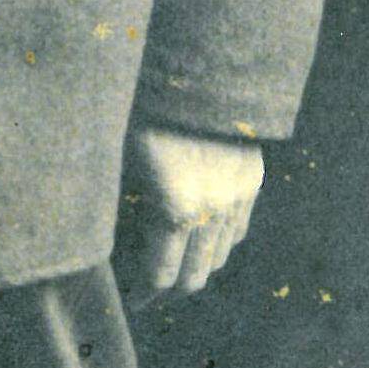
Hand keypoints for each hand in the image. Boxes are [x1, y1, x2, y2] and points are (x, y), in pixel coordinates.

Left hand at [124, 127, 263, 296]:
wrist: (198, 67)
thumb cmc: (143, 112)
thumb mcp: (122, 162)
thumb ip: (126, 208)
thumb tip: (116, 243)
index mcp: (175, 211)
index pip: (161, 277)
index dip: (144, 294)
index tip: (131, 300)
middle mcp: (213, 211)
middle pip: (196, 276)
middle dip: (170, 289)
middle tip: (150, 290)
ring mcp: (238, 196)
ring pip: (221, 255)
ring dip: (197, 265)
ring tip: (174, 262)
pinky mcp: (252, 180)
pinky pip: (239, 228)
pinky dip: (219, 240)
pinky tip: (200, 234)